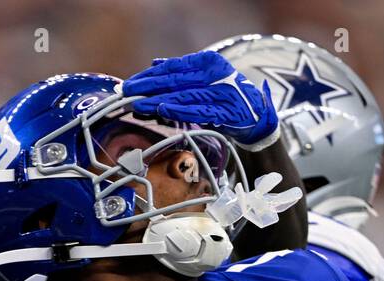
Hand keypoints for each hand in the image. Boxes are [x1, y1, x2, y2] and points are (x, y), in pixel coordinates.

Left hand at [122, 51, 278, 148]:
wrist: (257, 115)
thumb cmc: (226, 97)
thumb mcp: (205, 79)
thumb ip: (182, 71)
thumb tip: (155, 62)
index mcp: (208, 61)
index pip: (173, 68)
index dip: (149, 75)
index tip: (129, 83)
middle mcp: (215, 73)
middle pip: (175, 80)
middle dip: (148, 87)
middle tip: (126, 93)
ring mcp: (222, 93)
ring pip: (183, 96)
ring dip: (158, 101)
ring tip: (138, 104)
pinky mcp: (227, 112)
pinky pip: (198, 111)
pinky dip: (179, 110)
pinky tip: (163, 110)